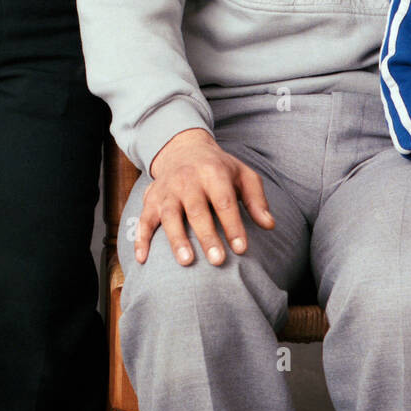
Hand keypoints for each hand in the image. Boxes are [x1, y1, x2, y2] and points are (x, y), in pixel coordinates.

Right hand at [137, 129, 273, 266]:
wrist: (184, 148)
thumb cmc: (219, 168)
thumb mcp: (242, 175)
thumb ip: (256, 199)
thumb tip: (270, 225)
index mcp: (213, 173)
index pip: (224, 201)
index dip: (233, 225)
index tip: (242, 248)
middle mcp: (188, 180)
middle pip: (197, 210)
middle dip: (207, 236)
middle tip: (218, 260)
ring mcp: (167, 190)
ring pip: (169, 215)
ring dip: (176, 239)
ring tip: (186, 262)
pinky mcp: (151, 199)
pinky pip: (144, 219)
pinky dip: (141, 239)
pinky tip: (143, 259)